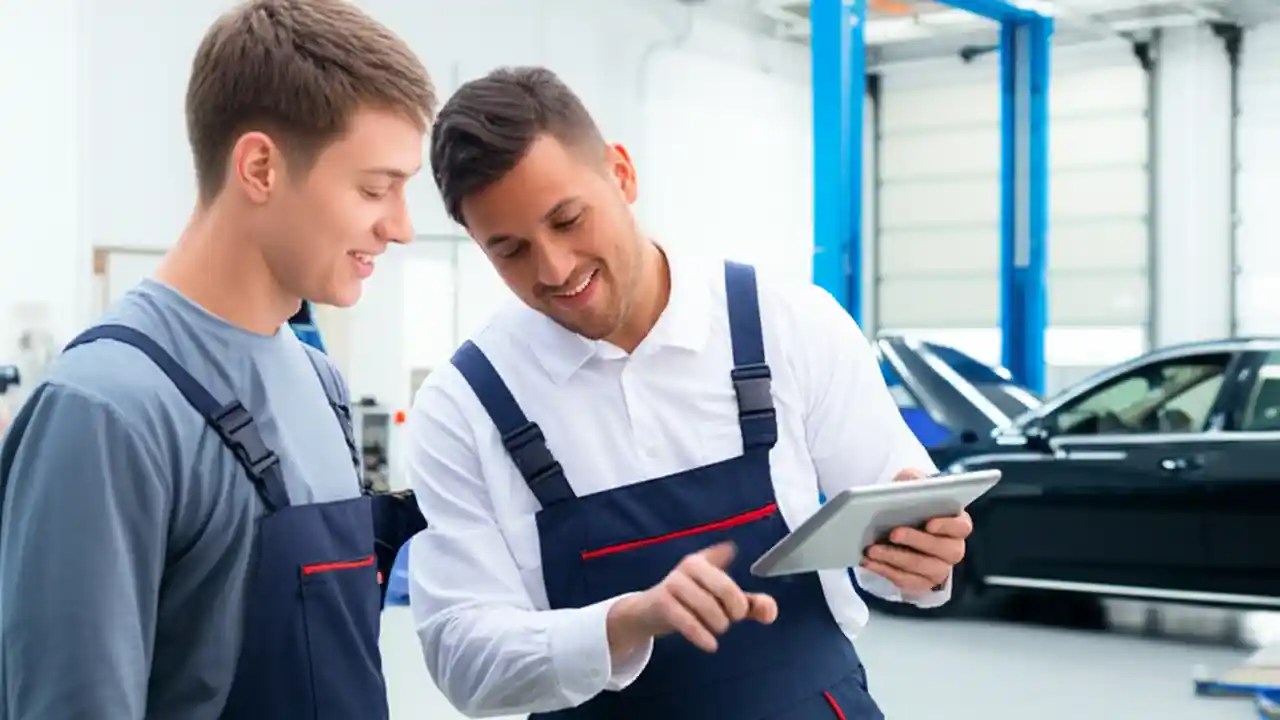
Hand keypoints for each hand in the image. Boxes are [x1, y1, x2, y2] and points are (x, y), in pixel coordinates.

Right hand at [606, 542, 776, 655]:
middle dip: (735, 610)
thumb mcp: (722, 601)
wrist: (649, 611)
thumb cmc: (691, 602)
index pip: (737, 572)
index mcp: (705, 559)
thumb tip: (770, 612)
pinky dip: (702, 636)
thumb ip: (751, 605)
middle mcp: (690, 565)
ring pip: (709, 607)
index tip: (743, 611)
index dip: (744, 595)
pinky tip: (711, 644)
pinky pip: (688, 621)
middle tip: (731, 619)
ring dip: (718, 624)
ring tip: (715, 627)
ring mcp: (674, 582)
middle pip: (727, 588)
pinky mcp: (662, 602)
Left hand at [859, 468, 973, 593]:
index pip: (962, 527)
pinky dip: (885, 570)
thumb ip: (913, 480)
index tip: (929, 522)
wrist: (896, 525)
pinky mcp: (921, 582)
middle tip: (893, 533)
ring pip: (922, 568)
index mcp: (956, 524)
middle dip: (916, 541)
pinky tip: (868, 561)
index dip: (947, 525)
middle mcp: (952, 549)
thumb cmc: (909, 505)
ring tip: (872, 549)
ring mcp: (939, 569)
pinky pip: (905, 580)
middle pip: (943, 550)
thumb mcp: (911, 486)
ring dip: (895, 558)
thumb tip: (909, 481)